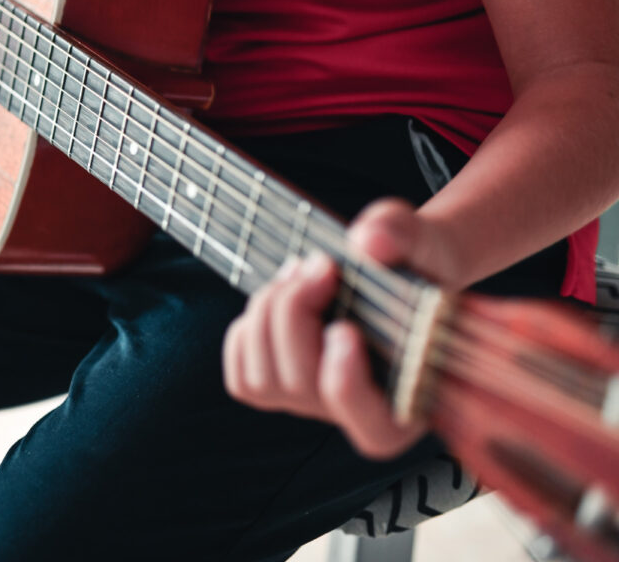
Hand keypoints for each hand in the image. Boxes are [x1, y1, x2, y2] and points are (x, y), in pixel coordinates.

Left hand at [222, 199, 457, 458]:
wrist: (394, 266)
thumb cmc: (415, 263)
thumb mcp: (424, 241)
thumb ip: (404, 235)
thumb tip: (369, 240)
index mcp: (414, 402)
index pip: (374, 430)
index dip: (346, 386)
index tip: (344, 328)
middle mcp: (360, 415)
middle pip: (302, 385)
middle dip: (296, 313)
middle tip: (320, 264)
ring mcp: (314, 405)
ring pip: (263, 380)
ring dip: (269, 312)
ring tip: (299, 271)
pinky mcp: (278, 388)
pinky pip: (241, 373)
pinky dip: (248, 330)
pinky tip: (279, 296)